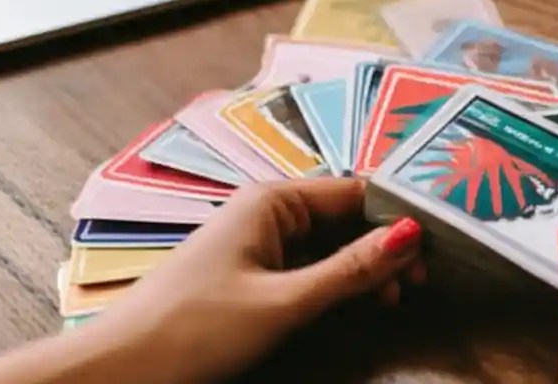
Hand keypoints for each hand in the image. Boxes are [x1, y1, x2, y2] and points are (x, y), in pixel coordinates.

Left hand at [85, 179, 423, 382]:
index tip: (436, 246)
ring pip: (331, 242)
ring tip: (395, 297)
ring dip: (365, 265)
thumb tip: (409, 235)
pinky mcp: (253, 270)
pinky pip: (310, 263)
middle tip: (419, 282)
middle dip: (385, 244)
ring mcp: (259, 240)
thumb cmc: (194, 328)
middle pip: (347, 215)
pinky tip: (360, 301)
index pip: (356, 191)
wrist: (121, 368)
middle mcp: (268, 210)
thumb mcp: (284, 302)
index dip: (398, 216)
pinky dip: (339, 280)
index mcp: (273, 200)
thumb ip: (350, 270)